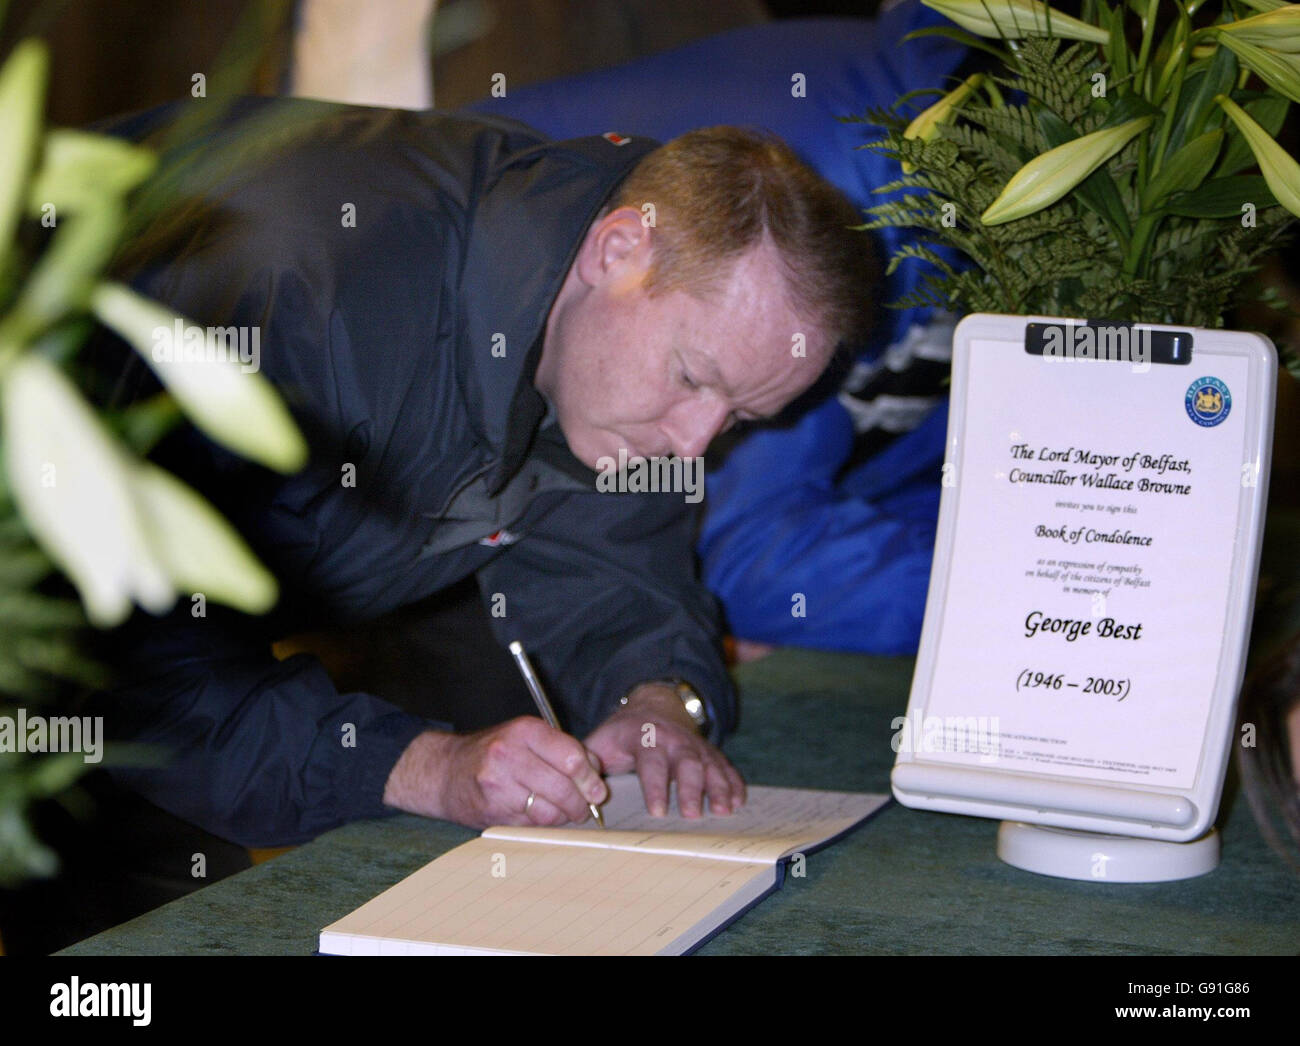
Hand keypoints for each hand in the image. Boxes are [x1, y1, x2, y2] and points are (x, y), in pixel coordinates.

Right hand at [382, 717, 607, 829]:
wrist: (445, 771)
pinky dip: (541, 824)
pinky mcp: (491, 810)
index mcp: (525, 730)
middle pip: (563, 787)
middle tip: (585, 808)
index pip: (572, 758)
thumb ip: (561, 749)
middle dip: (581, 803)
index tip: (597, 791)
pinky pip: (530, 825)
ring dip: (562, 817)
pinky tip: (537, 815)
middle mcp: (509, 754)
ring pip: (549, 811)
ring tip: (562, 813)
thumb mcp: (525, 737)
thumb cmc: (493, 753)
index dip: (591, 779)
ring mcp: (498, 784)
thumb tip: (595, 772)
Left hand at [584, 683, 745, 817]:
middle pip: (686, 763)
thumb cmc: (622, 735)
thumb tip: (578, 787)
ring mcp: (695, 746)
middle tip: (693, 815)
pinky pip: (725, 767)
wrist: (653, 708)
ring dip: (718, 787)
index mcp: (644, 737)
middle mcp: (673, 739)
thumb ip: (587, 762)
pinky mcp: (710, 753)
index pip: (651, 761)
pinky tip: (739, 802)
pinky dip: (733, 783)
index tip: (657, 810)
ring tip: (724, 810)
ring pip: (710, 765)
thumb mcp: (601, 741)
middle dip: (691, 789)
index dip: (655, 785)